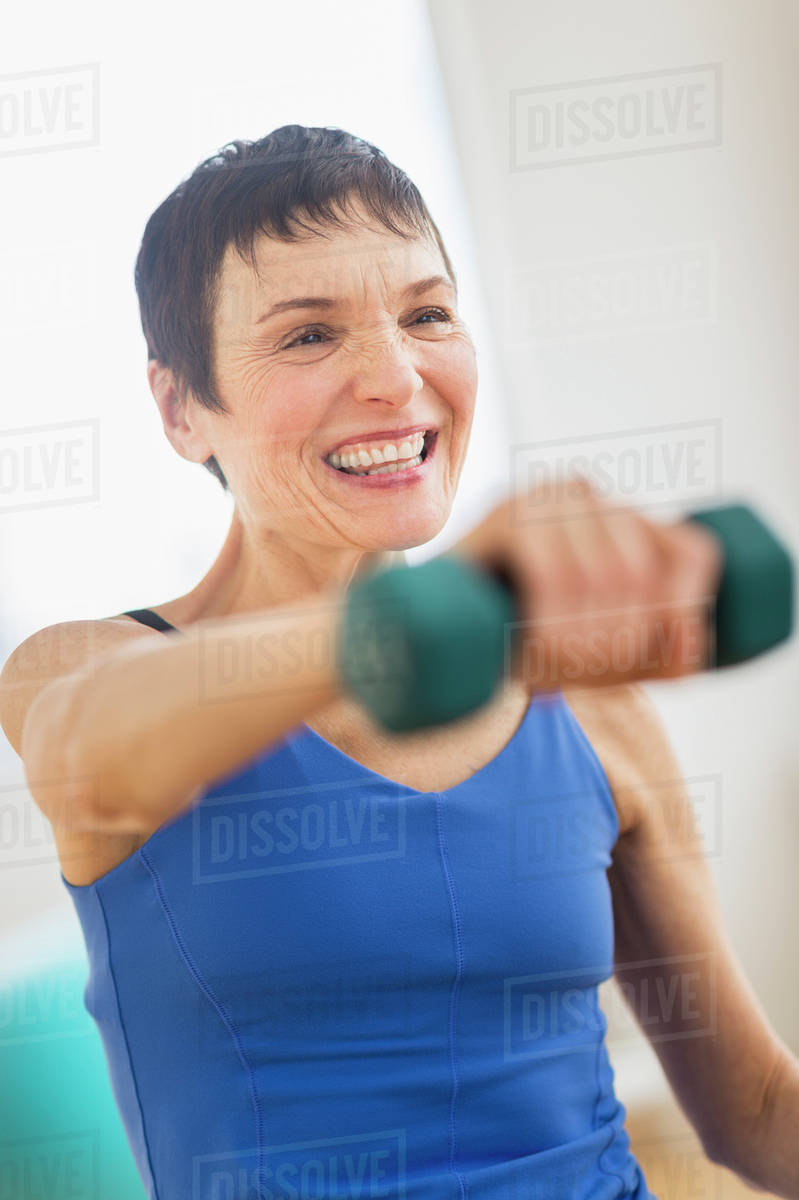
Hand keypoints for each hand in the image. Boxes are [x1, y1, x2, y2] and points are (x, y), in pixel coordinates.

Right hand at [445, 474, 724, 691]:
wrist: (425, 628)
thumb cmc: (514, 636)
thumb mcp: (594, 645)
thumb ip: (649, 649)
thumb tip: (689, 657)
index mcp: (622, 516)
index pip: (692, 553)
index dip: (688, 615)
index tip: (667, 670)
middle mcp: (588, 495)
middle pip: (643, 572)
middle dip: (621, 644)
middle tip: (583, 681)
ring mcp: (542, 497)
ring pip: (601, 574)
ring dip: (583, 643)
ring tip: (552, 676)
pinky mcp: (502, 513)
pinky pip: (552, 573)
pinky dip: (552, 627)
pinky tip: (537, 659)